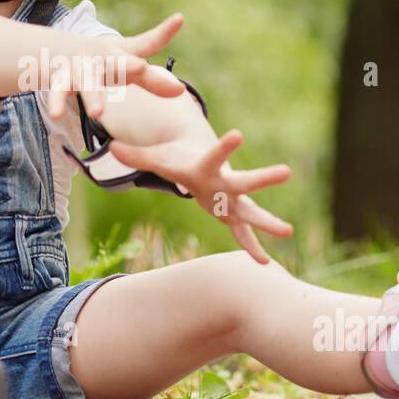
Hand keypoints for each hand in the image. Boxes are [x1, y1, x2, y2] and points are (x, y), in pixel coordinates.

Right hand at [47, 14, 186, 121]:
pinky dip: (56, 102)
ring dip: (91, 96)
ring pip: (86, 81)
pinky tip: (55, 115)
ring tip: (98, 113)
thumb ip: (153, 81)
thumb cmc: (103, 64)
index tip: (179, 19)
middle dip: (126, 67)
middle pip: (116, 64)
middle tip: (140, 68)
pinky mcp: (60, 79)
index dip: (163, 33)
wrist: (58, 53)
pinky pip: (58, 92)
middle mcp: (102, 57)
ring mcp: (80, 68)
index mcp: (121, 54)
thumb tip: (181, 91)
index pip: (146, 44)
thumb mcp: (127, 69)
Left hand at [106, 127, 293, 263]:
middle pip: (244, 182)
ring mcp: (231, 201)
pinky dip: (251, 248)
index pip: (214, 156)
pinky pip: (243, 234)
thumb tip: (110, 146)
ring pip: (251, 211)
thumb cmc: (176, 158)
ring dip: (267, 222)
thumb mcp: (157, 158)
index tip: (239, 133)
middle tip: (286, 171)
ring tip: (288, 231)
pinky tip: (264, 265)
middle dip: (263, 179)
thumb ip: (136, 156)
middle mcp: (223, 183)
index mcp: (205, 167)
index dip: (224, 147)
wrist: (200, 156)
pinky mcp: (231, 216)